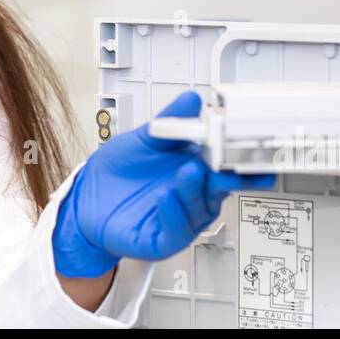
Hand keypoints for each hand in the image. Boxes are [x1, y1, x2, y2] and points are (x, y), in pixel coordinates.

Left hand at [52, 91, 276, 277]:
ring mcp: (181, 218)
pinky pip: (175, 230)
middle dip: (228, 177)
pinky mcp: (163, 238)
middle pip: (221, 189)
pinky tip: (164, 196)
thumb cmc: (120, 171)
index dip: (244, 159)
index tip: (252, 147)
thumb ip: (171, 122)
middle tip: (226, 163)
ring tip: (188, 172)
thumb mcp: (146, 139)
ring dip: (195, 190)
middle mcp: (193, 195)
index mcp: (197, 168)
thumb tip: (192, 100)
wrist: (88, 197)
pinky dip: (172, 213)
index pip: (228, 165)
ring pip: (200, 209)